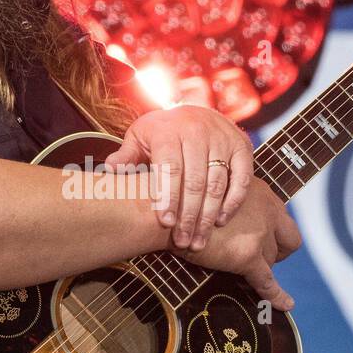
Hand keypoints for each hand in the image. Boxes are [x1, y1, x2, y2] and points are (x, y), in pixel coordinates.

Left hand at [104, 106, 251, 250]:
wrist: (195, 111)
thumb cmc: (162, 131)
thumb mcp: (139, 137)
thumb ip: (126, 155)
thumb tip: (109, 168)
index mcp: (170, 130)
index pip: (170, 168)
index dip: (168, 197)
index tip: (166, 223)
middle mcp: (198, 133)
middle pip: (195, 181)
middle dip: (188, 215)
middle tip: (182, 241)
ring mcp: (223, 139)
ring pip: (217, 184)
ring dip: (208, 216)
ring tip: (199, 240)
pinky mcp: (242, 147)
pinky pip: (241, 179)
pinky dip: (233, 202)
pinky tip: (221, 222)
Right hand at [181, 178, 300, 309]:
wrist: (164, 214)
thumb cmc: (182, 202)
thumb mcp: (216, 189)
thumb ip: (233, 198)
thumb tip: (235, 215)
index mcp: (260, 191)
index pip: (281, 216)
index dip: (272, 231)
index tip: (258, 237)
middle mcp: (266, 208)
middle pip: (288, 238)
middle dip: (278, 250)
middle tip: (258, 255)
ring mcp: (259, 232)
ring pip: (271, 260)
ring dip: (256, 265)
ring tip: (232, 264)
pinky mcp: (248, 255)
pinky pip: (268, 281)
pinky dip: (278, 295)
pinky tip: (285, 304)